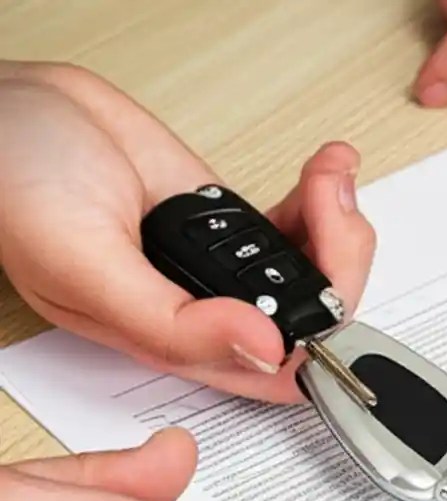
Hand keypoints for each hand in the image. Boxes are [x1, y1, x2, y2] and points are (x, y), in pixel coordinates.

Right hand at [0, 61, 375, 404]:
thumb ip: (170, 321)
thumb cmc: (12, 183)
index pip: (274, 375)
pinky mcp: (226, 218)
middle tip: (332, 207)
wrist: (5, 108)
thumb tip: (263, 352)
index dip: (325, 346)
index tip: (334, 293)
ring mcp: (218, 264)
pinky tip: (323, 168)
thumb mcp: (84, 262)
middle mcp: (199, 310)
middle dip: (341, 264)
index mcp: (166, 341)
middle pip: (308, 320)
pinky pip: (299, 225)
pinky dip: (322, 198)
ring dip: (339, 224)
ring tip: (327, 175)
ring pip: (313, 271)